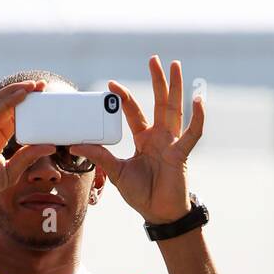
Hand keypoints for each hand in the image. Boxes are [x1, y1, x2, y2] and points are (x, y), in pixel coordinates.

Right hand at [0, 81, 57, 208]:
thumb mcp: (10, 172)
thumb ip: (27, 158)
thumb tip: (51, 146)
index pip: (14, 118)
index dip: (28, 107)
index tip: (45, 99)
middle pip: (8, 106)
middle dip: (25, 94)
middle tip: (43, 85)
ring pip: (0, 103)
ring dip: (16, 92)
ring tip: (34, 86)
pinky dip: (5, 101)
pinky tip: (20, 94)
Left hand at [67, 56, 203, 223]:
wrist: (159, 214)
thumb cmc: (141, 195)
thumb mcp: (116, 173)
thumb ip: (99, 156)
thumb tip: (75, 144)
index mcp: (144, 139)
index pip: (134, 111)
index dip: (124, 98)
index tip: (111, 85)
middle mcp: (159, 136)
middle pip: (159, 102)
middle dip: (157, 80)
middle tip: (154, 59)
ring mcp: (172, 143)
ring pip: (175, 110)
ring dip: (176, 87)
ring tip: (175, 66)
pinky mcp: (181, 154)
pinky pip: (192, 133)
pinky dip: (197, 118)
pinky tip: (198, 101)